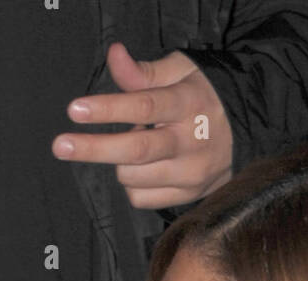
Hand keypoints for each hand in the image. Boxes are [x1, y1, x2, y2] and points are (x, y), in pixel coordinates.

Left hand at [53, 42, 232, 208]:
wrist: (246, 132)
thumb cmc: (204, 96)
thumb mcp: (181, 72)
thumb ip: (144, 72)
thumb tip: (114, 56)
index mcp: (188, 104)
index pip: (143, 107)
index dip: (107, 109)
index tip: (75, 110)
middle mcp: (191, 143)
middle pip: (135, 151)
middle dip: (94, 148)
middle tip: (61, 146)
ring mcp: (191, 175)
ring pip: (134, 177)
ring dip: (120, 162)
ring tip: (134, 144)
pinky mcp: (189, 196)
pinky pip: (142, 198)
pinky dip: (132, 183)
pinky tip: (144, 167)